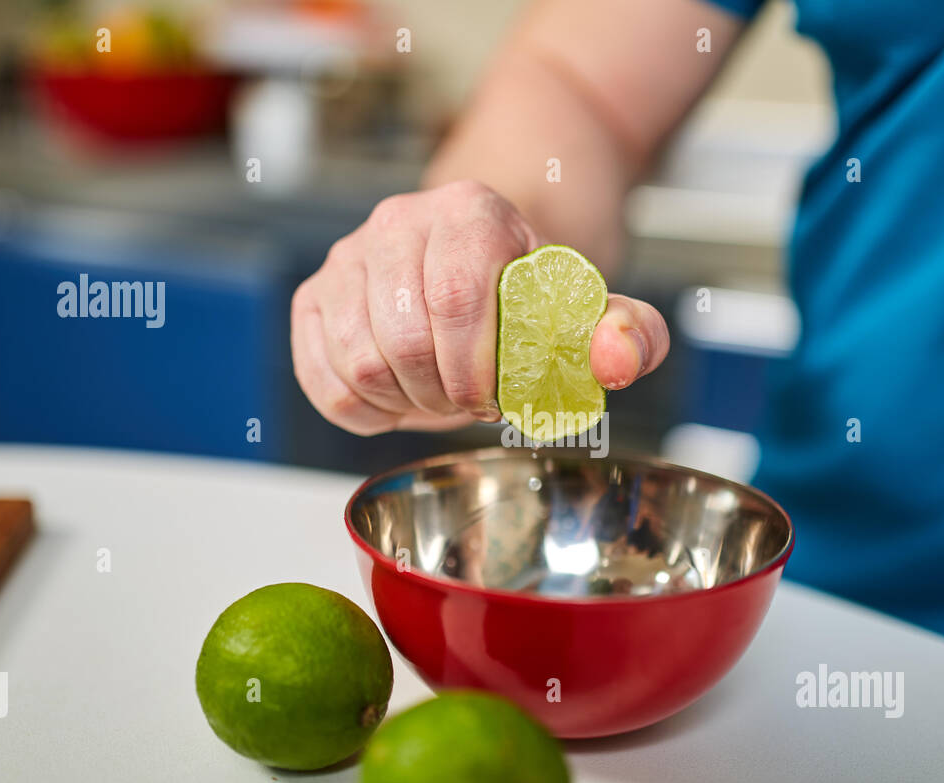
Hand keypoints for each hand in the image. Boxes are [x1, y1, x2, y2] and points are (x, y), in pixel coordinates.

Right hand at [291, 179, 668, 435]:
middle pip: (403, 339)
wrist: (479, 267)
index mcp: (470, 211)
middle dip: (445, 394)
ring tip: (438, 394)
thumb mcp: (590, 309)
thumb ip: (629, 333)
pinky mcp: (314, 297)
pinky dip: (362, 411)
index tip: (501, 396)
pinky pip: (321, 378)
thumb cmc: (530, 295)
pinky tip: (397, 400)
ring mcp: (347, 258)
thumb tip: (617, 362)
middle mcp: (397, 222)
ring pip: (358, 362)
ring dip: (405, 402)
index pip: (456, 299)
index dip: (478, 369)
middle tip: (472, 401)